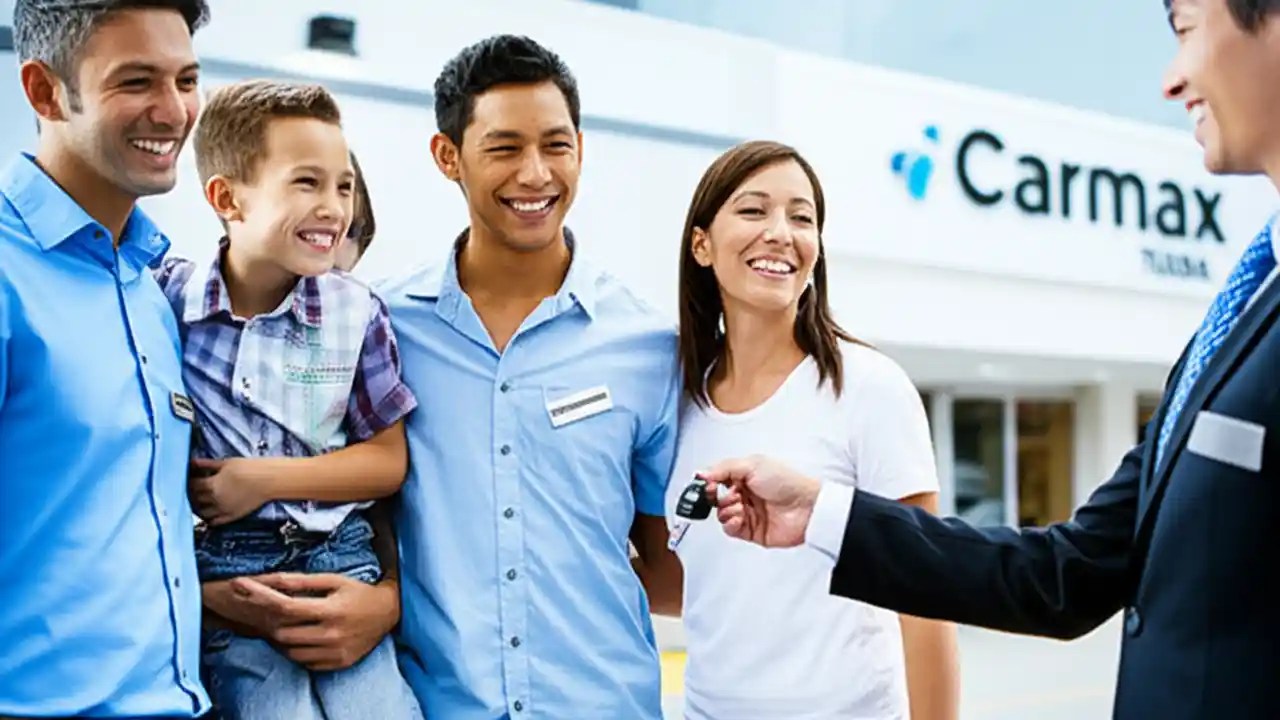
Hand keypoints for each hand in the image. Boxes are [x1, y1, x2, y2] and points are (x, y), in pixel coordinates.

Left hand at [189, 457, 272, 525]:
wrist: (268, 480)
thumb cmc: (249, 468)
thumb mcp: (226, 463)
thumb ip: (207, 464)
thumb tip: (192, 462)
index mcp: (212, 485)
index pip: (192, 485)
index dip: (189, 481)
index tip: (190, 477)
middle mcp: (214, 500)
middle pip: (195, 499)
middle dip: (191, 493)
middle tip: (192, 488)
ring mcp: (223, 510)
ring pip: (202, 513)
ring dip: (197, 507)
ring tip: (198, 501)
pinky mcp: (231, 516)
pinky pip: (214, 522)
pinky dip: (208, 518)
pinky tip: (208, 512)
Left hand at [204, 573, 399, 671]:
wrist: (390, 612)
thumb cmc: (359, 592)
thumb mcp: (334, 580)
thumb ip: (302, 582)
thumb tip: (272, 580)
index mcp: (330, 611)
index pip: (284, 607)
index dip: (259, 596)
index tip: (239, 585)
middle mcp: (331, 635)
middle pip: (283, 632)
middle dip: (270, 620)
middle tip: (268, 609)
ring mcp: (334, 653)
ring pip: (290, 651)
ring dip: (281, 637)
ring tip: (288, 623)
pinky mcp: (337, 664)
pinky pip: (304, 661)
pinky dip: (296, 650)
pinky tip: (302, 637)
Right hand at [699, 454, 821, 547]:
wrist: (807, 507)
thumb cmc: (787, 482)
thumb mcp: (753, 464)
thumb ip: (724, 468)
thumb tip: (702, 473)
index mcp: (745, 476)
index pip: (718, 480)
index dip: (710, 483)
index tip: (708, 484)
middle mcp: (746, 495)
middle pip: (717, 499)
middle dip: (717, 497)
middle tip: (725, 495)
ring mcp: (748, 513)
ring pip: (722, 515)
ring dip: (726, 510)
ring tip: (739, 506)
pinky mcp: (752, 531)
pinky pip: (730, 530)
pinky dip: (730, 524)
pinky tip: (739, 517)